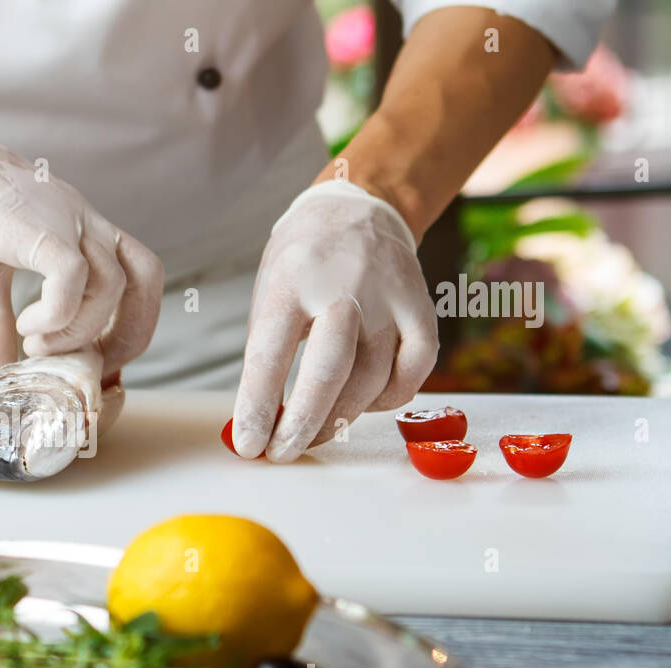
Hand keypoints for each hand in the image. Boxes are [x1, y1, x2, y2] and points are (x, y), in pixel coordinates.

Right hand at [0, 86, 162, 376]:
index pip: (136, 275)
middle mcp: (84, 220)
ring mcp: (67, 218)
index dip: (126, 324)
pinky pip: (74, 279)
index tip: (88, 360)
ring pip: (111, 287)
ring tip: (33, 344)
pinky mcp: (41, 225)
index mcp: (79, 229)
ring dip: (77, 333)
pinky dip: (57, 316)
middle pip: (146, 278)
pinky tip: (24, 325)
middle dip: (125, 335)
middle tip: (83, 368)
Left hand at [230, 181, 437, 461]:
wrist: (358, 210)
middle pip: (328, 372)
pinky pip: (413, 371)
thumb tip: (258, 425)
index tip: (248, 444)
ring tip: (315, 431)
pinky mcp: (422, 306)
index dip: (257, 408)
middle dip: (303, 425)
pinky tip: (365, 403)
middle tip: (282, 454)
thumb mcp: (270, 294)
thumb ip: (268, 353)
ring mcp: (389, 296)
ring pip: (372, 380)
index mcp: (291, 281)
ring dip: (340, 419)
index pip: (269, 355)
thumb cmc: (303, 265)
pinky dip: (388, 400)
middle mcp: (343, 286)